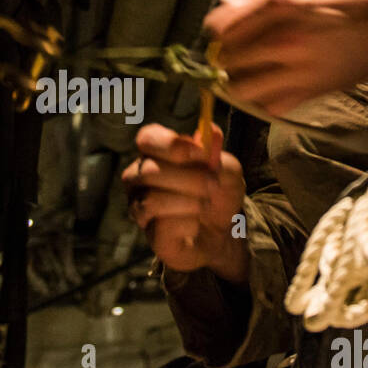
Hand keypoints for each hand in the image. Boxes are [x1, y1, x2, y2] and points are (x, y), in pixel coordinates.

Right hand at [121, 123, 248, 280]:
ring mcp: (140, 207)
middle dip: (189, 178)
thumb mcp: (228, 170)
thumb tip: (209, 132)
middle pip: (149, 171)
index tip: (200, 152)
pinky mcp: (151, 235)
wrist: (224, 232)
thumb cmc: (218, 193)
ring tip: (205, 204)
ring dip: (189, 201)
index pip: (147, 139)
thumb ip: (217, 152)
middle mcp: (139, 178)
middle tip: (213, 184)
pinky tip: (195, 224)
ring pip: (152, 200)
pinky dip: (188, 224)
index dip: (171, 145)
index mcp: (155, 153)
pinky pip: (164, 227)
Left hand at [202, 0, 367, 116]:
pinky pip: (270, 106)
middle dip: (223, 55)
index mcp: (279, 2)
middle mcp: (284, 40)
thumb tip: (230, 5)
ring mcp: (299, 69)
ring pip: (243, 90)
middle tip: (232, 50)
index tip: (222, 29)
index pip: (221, 27)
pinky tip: (271, 83)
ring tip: (248, 71)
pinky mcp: (314, 91)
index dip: (216, 29)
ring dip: (238, 81)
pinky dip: (264, 99)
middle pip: (226, 60)